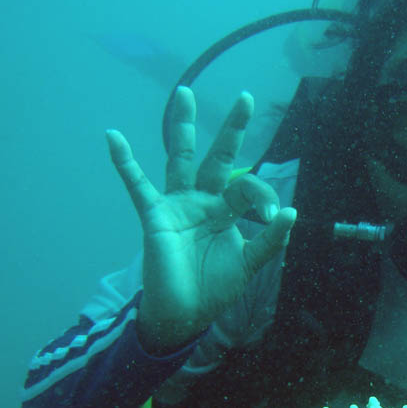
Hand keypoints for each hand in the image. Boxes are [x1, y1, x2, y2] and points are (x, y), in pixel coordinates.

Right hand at [106, 87, 296, 354]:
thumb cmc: (214, 288)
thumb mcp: (249, 264)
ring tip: (186, 93)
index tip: (274, 218)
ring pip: (183, 158)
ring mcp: (178, 205)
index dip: (264, 197)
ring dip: (184, 127)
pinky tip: (113, 136)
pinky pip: (137, 185)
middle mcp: (203, 201)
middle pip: (219, 158)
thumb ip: (270, 241)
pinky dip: (125, 162)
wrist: (183, 314)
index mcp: (227, 211)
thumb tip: (292, 212)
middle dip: (233, 129)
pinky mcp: (154, 215)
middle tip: (246, 98)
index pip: (248, 188)